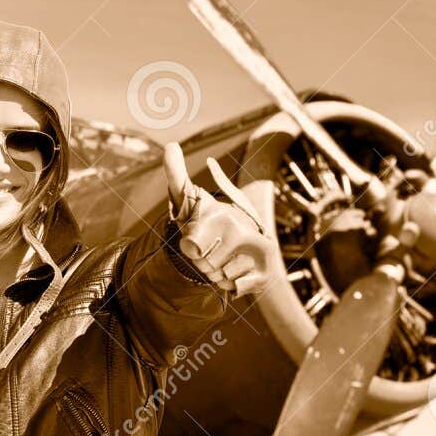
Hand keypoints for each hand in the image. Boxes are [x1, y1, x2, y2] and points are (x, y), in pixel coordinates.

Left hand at [162, 142, 275, 296]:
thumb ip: (177, 175)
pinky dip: (231, 286)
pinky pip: (235, 289)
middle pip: (202, 265)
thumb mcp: (189, 201)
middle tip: (210, 249)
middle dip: (201, 262)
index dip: (189, 247)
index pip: (191, 246)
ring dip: (215, 273)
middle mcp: (245, 233)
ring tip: (223, 258)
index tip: (195, 239)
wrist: (241, 245)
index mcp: (225, 216)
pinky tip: (237, 272)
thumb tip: (170, 146)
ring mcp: (259, 253)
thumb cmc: (209, 223)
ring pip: (217, 278)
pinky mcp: (265, 274)